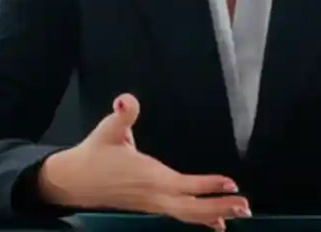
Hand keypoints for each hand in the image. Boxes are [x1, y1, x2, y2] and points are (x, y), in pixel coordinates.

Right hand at [38, 94, 249, 229]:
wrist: (74, 180)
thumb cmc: (95, 153)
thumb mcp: (108, 128)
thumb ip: (123, 114)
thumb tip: (126, 100)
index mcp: (149, 176)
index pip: (185, 184)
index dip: (209, 185)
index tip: (231, 183)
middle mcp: (155, 195)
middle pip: (192, 208)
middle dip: (219, 207)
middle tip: (245, 207)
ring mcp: (153, 203)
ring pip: (188, 214)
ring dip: (214, 215)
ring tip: (238, 215)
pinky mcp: (151, 205)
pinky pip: (180, 215)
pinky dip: (200, 219)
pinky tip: (216, 223)